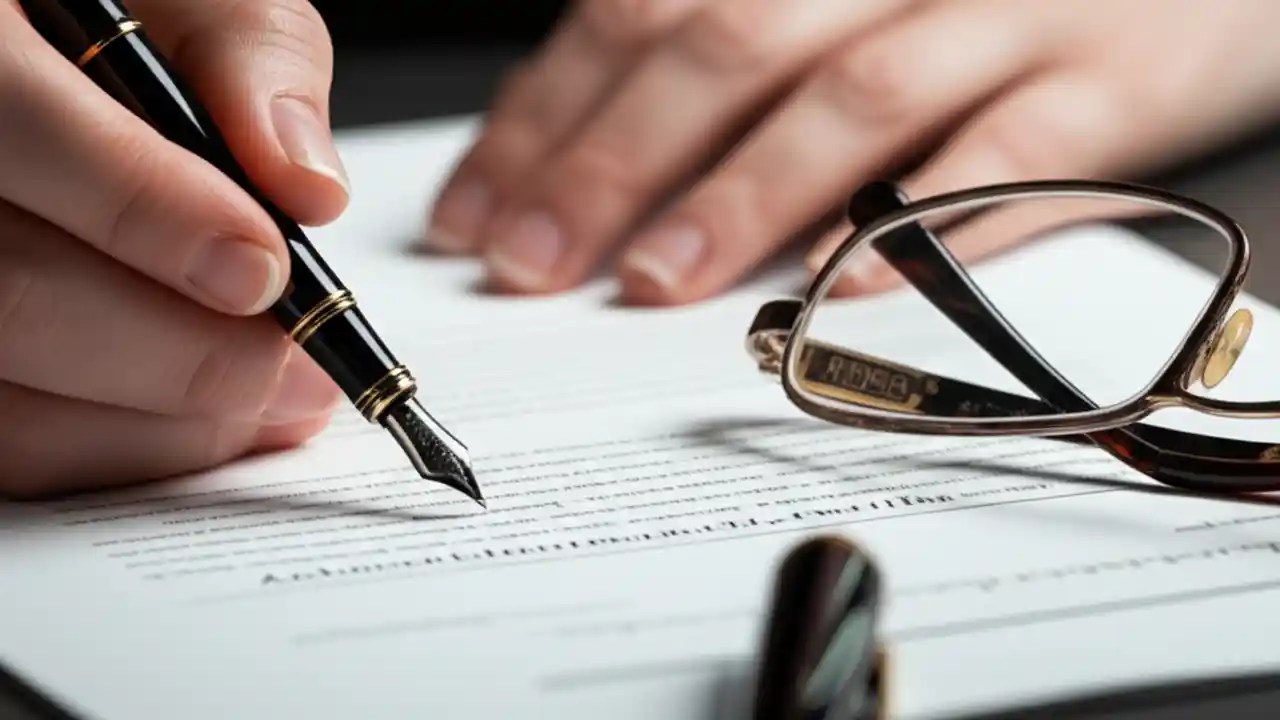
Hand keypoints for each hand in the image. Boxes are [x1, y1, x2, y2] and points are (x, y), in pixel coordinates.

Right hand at [0, 0, 348, 496]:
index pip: (14, 125)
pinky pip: (13, 439)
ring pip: (6, 399)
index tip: (261, 268)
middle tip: (292, 367)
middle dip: (176, 352)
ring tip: (278, 395)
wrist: (60, 71)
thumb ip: (247, 59)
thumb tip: (306, 186)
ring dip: (162, 420)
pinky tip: (209, 418)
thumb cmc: (123, 30)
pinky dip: (122, 445)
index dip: (144, 211)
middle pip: (7, 291)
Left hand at [426, 0, 1279, 302]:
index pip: (639, 12)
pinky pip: (1010, 157)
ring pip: (851, 96)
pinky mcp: (1107, 83)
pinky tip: (842, 286)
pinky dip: (922, 223)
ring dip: (742, 194)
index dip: (545, 116)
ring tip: (657, 278)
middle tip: (531, 260)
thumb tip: (586, 145)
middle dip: (608, 160)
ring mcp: (1006, 13)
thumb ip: (733, 50)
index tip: (480, 212)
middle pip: (724, 47)